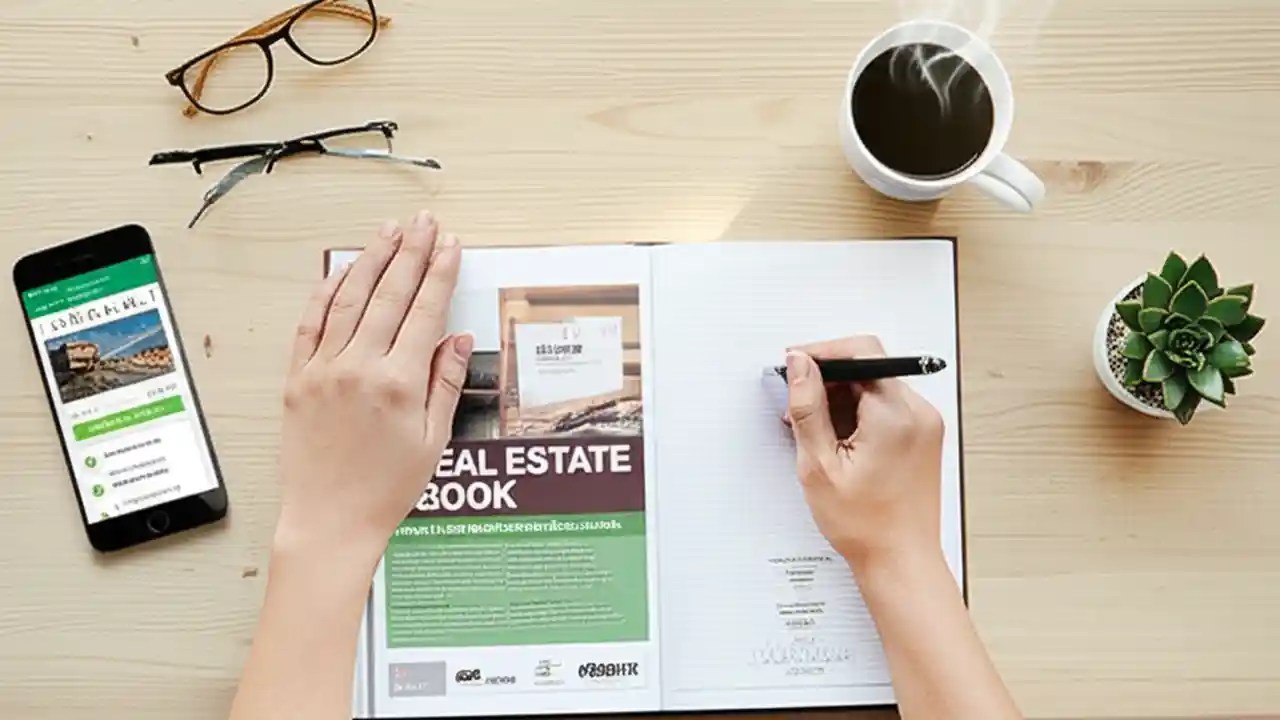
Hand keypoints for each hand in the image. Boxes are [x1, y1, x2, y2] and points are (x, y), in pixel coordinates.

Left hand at [275, 211, 471, 560]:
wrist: (329, 521)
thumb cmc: (385, 490)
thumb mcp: (433, 440)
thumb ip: (445, 383)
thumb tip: (458, 338)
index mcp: (398, 383)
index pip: (425, 311)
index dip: (440, 273)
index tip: (450, 246)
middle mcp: (358, 368)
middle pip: (390, 294)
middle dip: (411, 252)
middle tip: (424, 224)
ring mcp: (323, 370)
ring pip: (349, 299)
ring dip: (372, 260)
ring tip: (389, 232)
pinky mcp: (297, 380)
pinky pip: (311, 324)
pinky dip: (327, 293)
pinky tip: (342, 272)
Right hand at [784, 336, 944, 572]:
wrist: (900, 560)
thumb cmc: (865, 525)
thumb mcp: (819, 464)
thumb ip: (807, 407)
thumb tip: (800, 365)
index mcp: (896, 415)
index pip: (861, 352)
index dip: (822, 353)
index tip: (795, 366)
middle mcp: (918, 413)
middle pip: (867, 368)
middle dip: (828, 380)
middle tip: (797, 409)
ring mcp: (924, 424)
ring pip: (875, 387)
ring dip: (842, 399)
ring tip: (818, 435)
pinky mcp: (923, 436)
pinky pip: (886, 407)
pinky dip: (859, 414)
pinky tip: (839, 443)